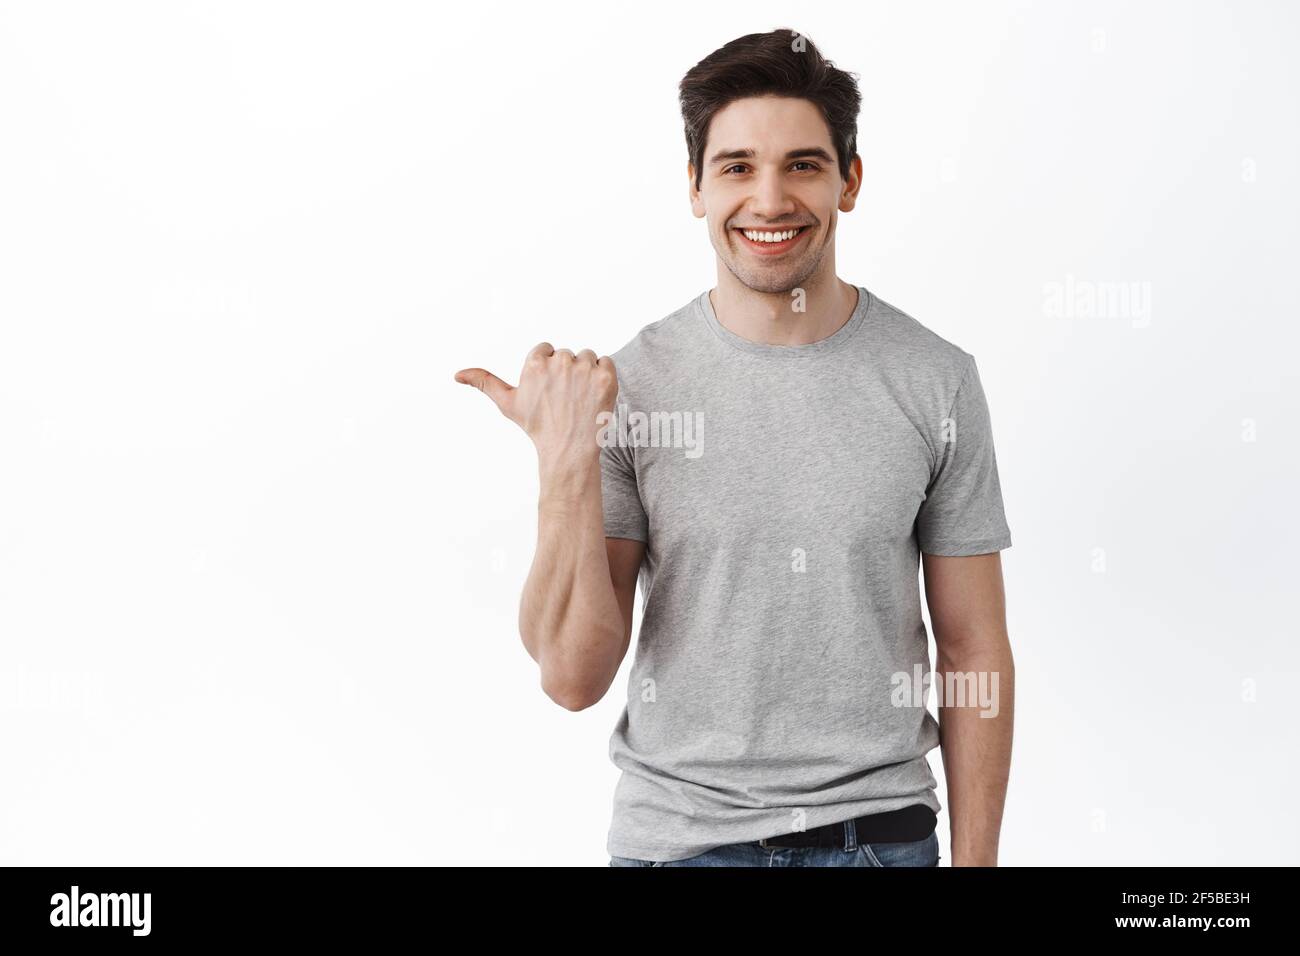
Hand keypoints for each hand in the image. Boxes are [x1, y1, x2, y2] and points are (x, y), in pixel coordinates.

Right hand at [455, 343, 617, 465]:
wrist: (569, 451)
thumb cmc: (538, 427)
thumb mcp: (508, 404)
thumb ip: (485, 382)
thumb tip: (457, 374)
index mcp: (535, 363)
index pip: (546, 350)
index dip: (548, 371)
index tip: (549, 391)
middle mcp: (560, 361)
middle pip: (567, 354)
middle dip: (567, 373)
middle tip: (564, 400)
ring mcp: (585, 369)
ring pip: (587, 357)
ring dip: (586, 374)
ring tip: (579, 399)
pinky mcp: (606, 377)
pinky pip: (606, 363)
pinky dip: (603, 377)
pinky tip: (594, 396)